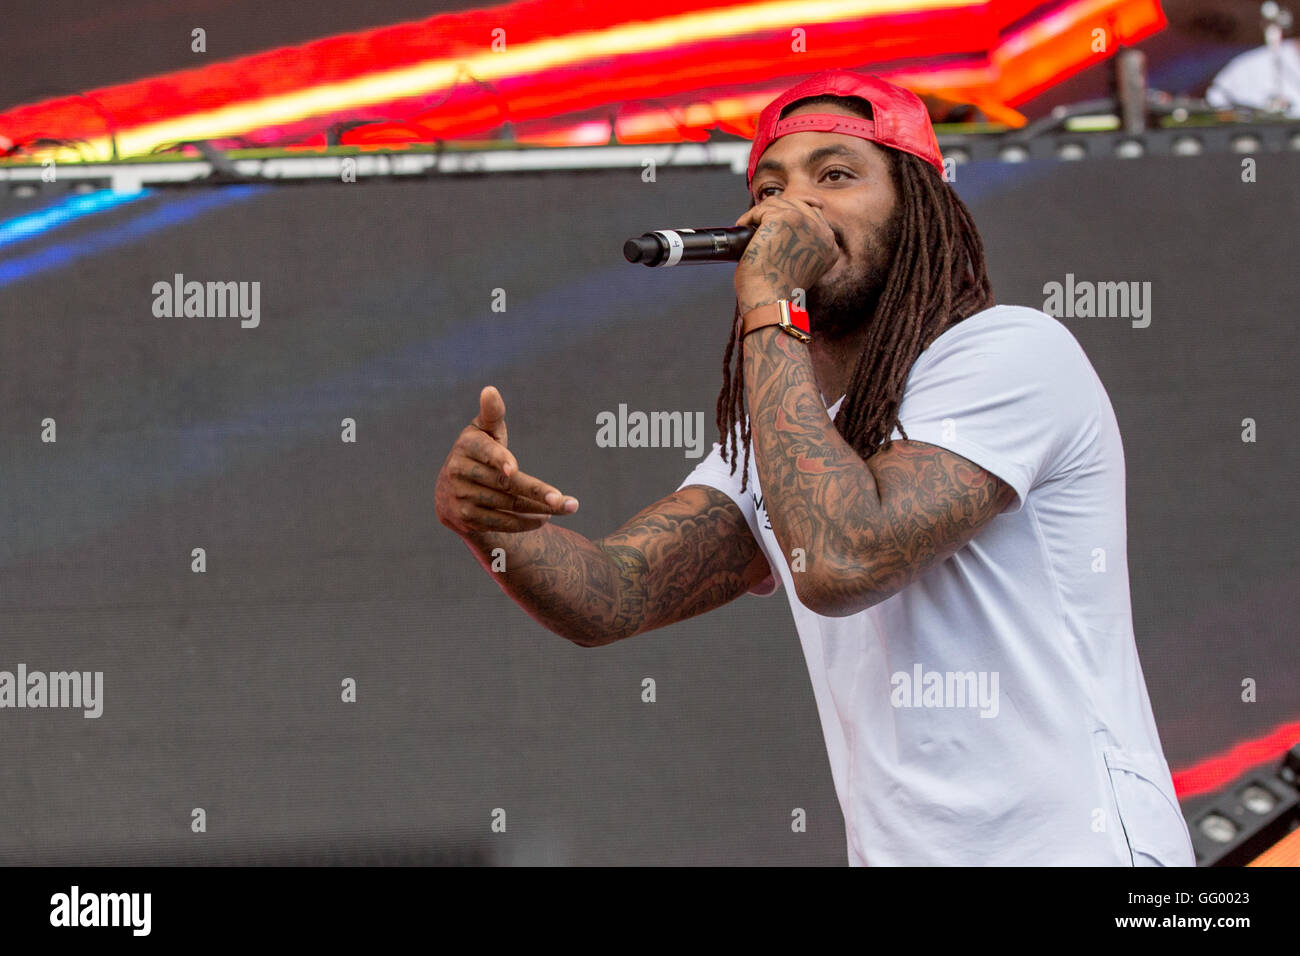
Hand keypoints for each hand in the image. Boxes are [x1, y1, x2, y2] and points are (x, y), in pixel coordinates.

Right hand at [435, 386, 578, 535]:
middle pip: (506, 484)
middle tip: (567, 502)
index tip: (513, 468)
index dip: (499, 459)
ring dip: (538, 510)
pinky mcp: (465, 518)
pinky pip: (499, 523)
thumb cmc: (478, 451)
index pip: (486, 453)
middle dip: (539, 493)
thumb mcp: (483, 431)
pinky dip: (523, 523)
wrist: (448, 490)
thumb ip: (492, 413)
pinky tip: (543, 519)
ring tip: (563, 507)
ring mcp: (460, 497)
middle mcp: (458, 471)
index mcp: (466, 445)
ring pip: (507, 506)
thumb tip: (490, 390)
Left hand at [732, 196, 837, 315]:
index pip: (813, 214)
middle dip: (774, 210)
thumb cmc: (778, 291)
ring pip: (779, 203)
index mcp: (830, 246)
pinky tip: (743, 225)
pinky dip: (749, 216)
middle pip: (796, 204)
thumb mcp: (800, 268)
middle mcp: (822, 232)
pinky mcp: (784, 218)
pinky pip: (762, 208)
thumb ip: (802, 247)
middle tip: (758, 222)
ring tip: (749, 225)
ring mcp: (805, 222)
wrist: (770, 301)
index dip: (791, 212)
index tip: (773, 218)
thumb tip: (785, 228)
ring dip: (761, 213)